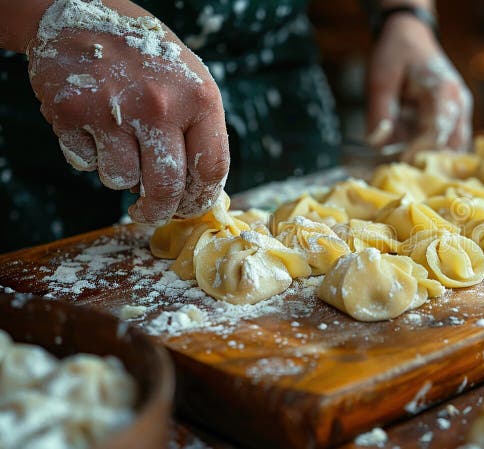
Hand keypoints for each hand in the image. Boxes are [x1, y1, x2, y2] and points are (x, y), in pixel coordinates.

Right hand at [27, 1, 228, 224]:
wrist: (82, 12)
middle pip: (166, 188)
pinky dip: (88, 154)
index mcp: (199, 98)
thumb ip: (200, 132)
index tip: (189, 207)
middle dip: (158, 210)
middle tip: (150, 212)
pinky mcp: (71, 112)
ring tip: (119, 141)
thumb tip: (199, 194)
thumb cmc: (146, 57)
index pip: (211, 169)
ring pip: (120, 181)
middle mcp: (160, 105)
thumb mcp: (190, 82)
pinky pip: (84, 163)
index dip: (200, 199)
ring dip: (119, 175)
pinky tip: (92, 124)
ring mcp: (113, 109)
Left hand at [367, 13, 472, 157]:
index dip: (419, 149)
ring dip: (432, 156)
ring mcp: (461, 111)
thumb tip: (378, 143)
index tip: (400, 159)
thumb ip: (378, 113)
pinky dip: (433, 150)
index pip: (438, 130)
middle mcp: (459, 102)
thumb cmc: (397, 53)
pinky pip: (449, 143)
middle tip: (401, 165)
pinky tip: (413, 149)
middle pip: (451, 145)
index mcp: (443, 90)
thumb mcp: (380, 79)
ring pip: (454, 148)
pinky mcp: (456, 118)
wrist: (411, 36)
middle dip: (427, 158)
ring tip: (406, 156)